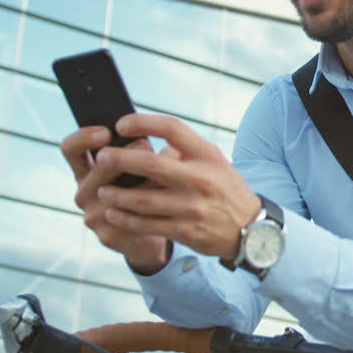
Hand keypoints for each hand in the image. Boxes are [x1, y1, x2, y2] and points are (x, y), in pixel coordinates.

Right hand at [61, 126, 171, 272]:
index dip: (84, 137)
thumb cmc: (145, 190)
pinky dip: (150, 204)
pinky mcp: (108, 235)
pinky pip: (130, 216)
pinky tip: (167, 198)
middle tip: (147, 144)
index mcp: (86, 171)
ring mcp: (93, 217)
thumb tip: (148, 138)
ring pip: (116, 192)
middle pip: (99, 167)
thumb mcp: (138, 166)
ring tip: (165, 170)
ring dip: (143, 178)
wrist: (151, 234)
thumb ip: (138, 150)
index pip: (70, 148)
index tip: (107, 132)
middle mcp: (83, 193)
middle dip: (125, 154)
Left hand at [90, 113, 262, 261]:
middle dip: (119, 159)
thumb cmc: (224, 188)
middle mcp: (200, 179)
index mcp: (206, 155)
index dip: (143, 122)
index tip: (121, 124)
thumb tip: (144, 138)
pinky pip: (147, 224)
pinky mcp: (185, 230)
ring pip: (142, 199)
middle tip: (102, 157)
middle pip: (149, 164)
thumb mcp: (214, 161)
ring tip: (102, 190)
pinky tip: (112, 213)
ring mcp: (192, 207)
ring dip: (116, 194)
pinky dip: (125, 219)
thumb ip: (184, 150)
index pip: (172, 128)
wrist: (250, 229)